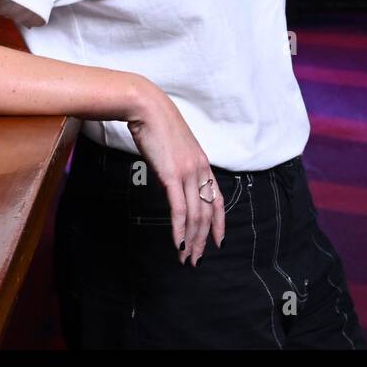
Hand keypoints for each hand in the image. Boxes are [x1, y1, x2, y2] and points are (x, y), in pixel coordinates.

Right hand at [123, 76, 225, 266]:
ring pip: (195, 215)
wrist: (147, 107)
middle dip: (203, 239)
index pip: (217, 199)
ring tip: (187, 257)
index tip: (218, 241)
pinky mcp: (172, 175)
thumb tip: (173, 184)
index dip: (219, 223)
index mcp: (203, 164)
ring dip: (192, 241)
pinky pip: (179, 209)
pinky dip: (179, 230)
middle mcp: (200, 170)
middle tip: (197, 259)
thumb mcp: (175, 149)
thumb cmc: (157, 125)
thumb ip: (179, 167)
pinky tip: (178, 244)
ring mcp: (188, 172)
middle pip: (207, 213)